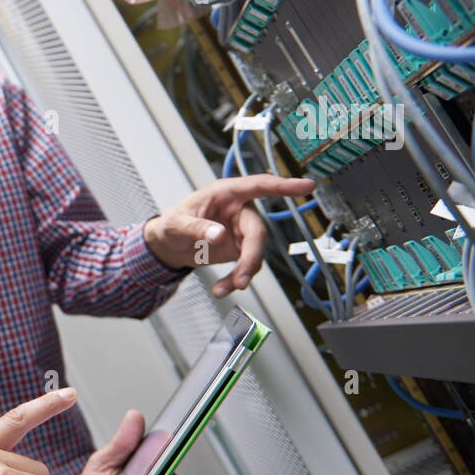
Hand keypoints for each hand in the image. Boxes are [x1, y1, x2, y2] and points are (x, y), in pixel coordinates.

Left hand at [143, 174, 315, 297]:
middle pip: (257, 231)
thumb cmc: (171, 225)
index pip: (258, 186)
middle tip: (242, 278)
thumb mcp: (176, 224)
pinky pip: (248, 265)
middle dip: (252, 256)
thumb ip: (196, 228)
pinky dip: (237, 279)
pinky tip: (223, 288)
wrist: (167, 246)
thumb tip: (219, 234)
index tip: (307, 186)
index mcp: (226, 193)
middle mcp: (239, 210)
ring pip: (256, 252)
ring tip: (226, 289)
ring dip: (244, 272)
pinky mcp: (240, 249)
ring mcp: (242, 231)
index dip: (283, 186)